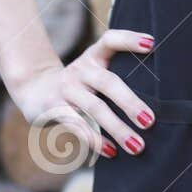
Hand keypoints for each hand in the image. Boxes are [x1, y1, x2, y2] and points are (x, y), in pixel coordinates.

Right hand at [10, 29, 155, 158]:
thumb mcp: (94, 71)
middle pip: (108, 83)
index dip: (130, 40)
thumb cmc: (79, 83)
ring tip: (137, 146)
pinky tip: (112, 151)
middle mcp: (81, 70)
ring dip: (117, 129)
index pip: (111, 41)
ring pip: (94, 109)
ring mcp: (67, 89)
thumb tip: (158, 101)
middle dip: (130, 103)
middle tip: (150, 121)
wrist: (33, 88)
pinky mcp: (54, 108)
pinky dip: (96, 140)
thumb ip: (117, 75)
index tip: (152, 44)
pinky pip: (77, 125)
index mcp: (94, 57)